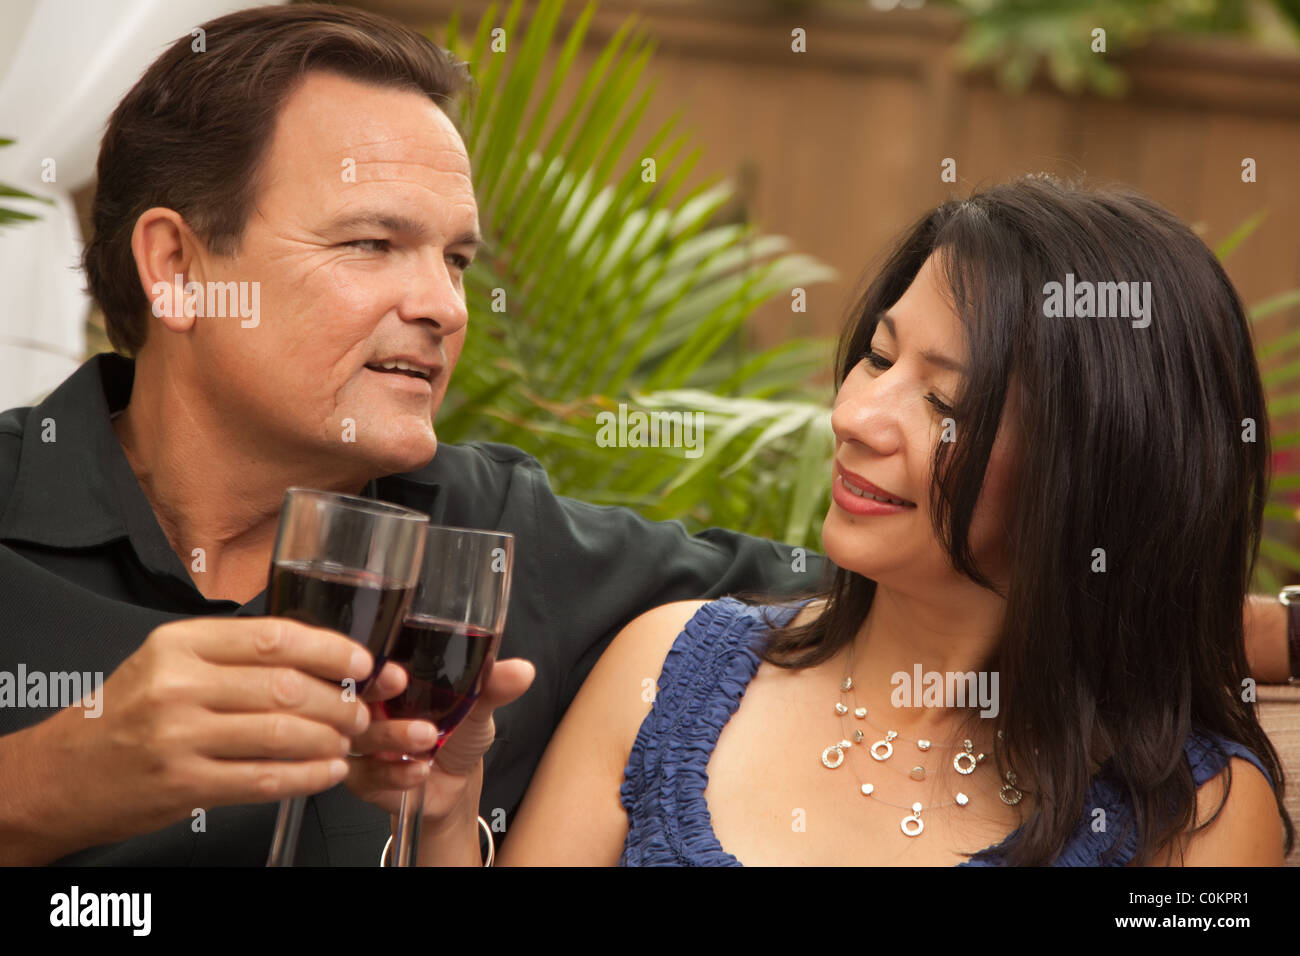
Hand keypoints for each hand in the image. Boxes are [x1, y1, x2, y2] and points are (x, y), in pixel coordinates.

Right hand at [13, 617, 373, 861]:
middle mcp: (179, 686)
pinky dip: (307, 776)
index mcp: (180, 644)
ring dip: (328, 739)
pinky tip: (325, 771)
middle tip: (359, 710)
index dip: (331, 650)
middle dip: (339, 701)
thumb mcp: (168, 662)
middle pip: (287, 686)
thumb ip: (233, 655)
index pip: (275, 637)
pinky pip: (265, 779)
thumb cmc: (125, 714)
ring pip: (283, 732)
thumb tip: (317, 655)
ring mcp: (180, 737)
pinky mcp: (184, 785)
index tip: (362, 661)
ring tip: (345, 740)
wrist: (61, 774)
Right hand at [343, 658, 534, 820]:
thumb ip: (493, 685)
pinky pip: (363, 775)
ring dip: (391, 736)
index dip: (375, 662)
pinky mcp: (361, 778)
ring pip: (358, 735)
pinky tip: (419, 771)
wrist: (458, 784)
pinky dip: (393, 774)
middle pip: (350, 694)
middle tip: (400, 691)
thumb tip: (523, 670)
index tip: (397, 670)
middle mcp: (369, 706)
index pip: (367, 661)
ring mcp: (362, 742)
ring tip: (426, 738)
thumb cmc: (460, 734)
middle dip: (374, 694)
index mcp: (390, 678)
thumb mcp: (479, 706)